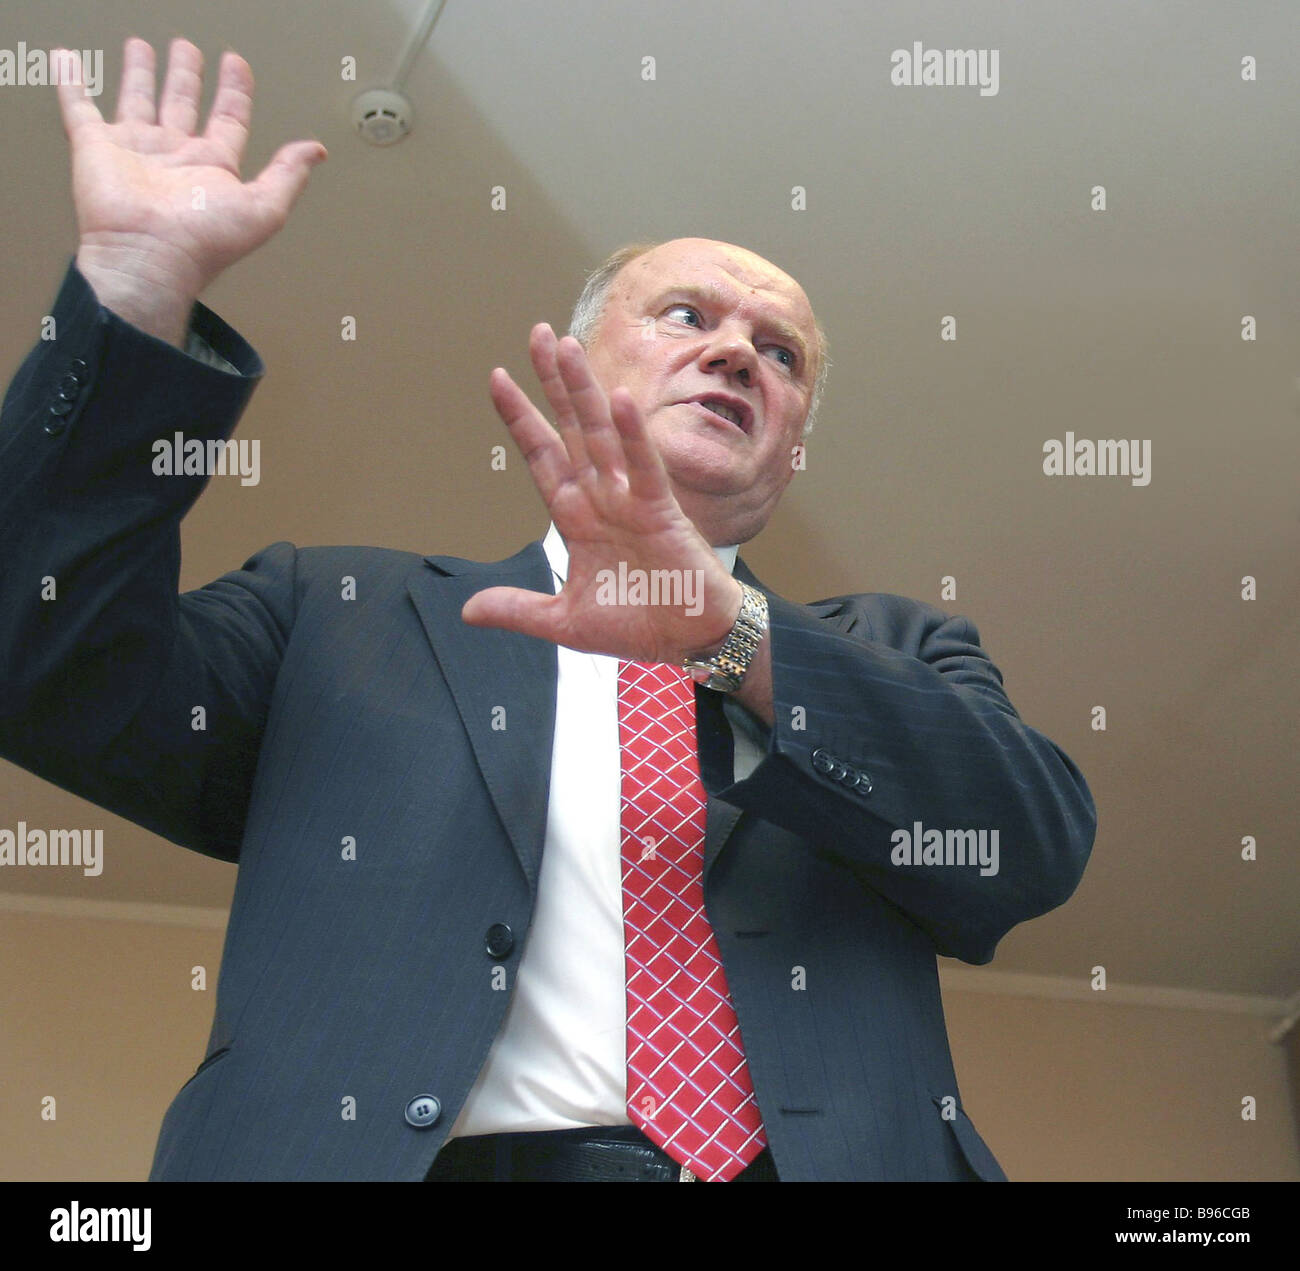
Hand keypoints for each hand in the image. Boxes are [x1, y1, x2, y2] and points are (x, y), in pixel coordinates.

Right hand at [58, 37, 325, 341]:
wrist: (150, 257)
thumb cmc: (204, 242)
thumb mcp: (263, 208)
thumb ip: (288, 175)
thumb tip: (316, 150)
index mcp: (212, 168)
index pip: (228, 118)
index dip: (235, 90)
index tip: (236, 64)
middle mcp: (175, 158)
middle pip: (182, 104)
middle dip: (186, 76)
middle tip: (187, 49)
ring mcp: (135, 152)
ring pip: (137, 100)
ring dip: (140, 73)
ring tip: (142, 46)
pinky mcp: (95, 148)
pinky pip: (79, 108)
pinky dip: (71, 84)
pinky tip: (68, 61)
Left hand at [460, 324, 743, 664]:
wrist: (689, 640)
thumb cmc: (638, 624)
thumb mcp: (564, 622)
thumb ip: (518, 610)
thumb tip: (469, 611)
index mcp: (577, 517)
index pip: (541, 456)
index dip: (520, 418)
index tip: (497, 378)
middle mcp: (601, 497)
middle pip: (571, 428)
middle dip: (552, 382)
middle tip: (537, 333)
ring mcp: (630, 499)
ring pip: (601, 434)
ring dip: (583, 391)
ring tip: (566, 345)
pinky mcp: (660, 511)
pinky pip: (643, 467)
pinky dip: (632, 435)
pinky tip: (619, 399)